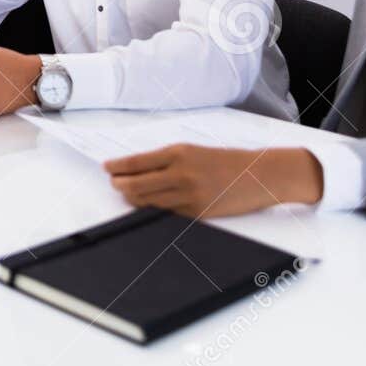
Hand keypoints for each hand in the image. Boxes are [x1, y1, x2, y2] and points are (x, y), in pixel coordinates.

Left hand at [104, 145, 324, 217]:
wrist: (259, 175)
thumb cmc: (226, 161)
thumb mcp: (194, 151)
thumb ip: (166, 160)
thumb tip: (136, 170)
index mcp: (179, 153)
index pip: (137, 163)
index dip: (117, 167)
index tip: (107, 168)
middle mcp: (181, 173)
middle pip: (136, 185)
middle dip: (120, 185)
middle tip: (114, 183)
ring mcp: (189, 196)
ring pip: (147, 202)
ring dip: (133, 199)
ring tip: (127, 193)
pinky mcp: (197, 213)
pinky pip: (166, 214)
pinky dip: (153, 210)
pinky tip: (148, 206)